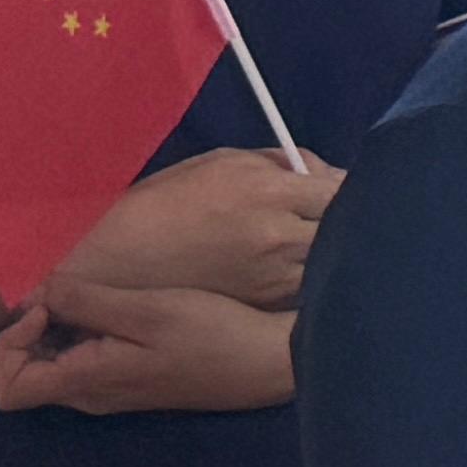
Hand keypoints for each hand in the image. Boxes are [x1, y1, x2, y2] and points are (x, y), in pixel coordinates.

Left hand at [0, 277, 293, 415]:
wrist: (272, 363)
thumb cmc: (214, 339)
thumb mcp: (150, 313)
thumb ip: (86, 301)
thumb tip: (33, 287)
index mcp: (84, 381)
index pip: (1, 383)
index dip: (0, 343)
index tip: (38, 304)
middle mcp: (84, 391)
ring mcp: (102, 384)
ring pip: (29, 367)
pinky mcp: (122, 371)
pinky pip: (60, 357)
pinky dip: (38, 333)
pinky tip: (43, 305)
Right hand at [55, 145, 335, 311]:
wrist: (118, 263)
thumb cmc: (167, 202)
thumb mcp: (223, 163)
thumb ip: (281, 164)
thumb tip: (321, 173)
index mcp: (270, 193)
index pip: (342, 189)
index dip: (348, 188)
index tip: (347, 187)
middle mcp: (281, 238)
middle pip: (346, 225)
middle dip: (348, 216)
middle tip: (335, 212)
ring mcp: (276, 277)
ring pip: (331, 257)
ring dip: (329, 246)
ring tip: (309, 237)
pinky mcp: (266, 304)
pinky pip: (307, 283)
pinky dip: (308, 272)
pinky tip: (290, 264)